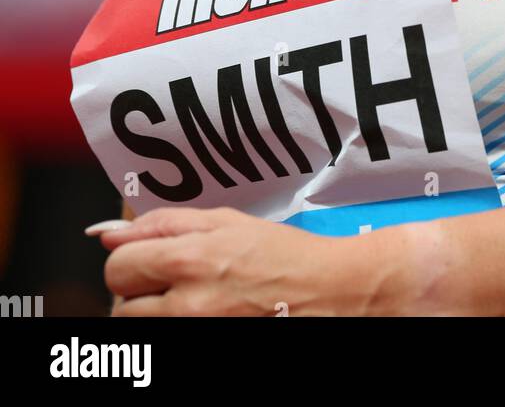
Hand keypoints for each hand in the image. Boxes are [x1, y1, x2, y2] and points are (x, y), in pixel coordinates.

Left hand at [97, 206, 358, 316]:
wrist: (325, 293)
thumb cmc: (281, 253)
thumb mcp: (224, 221)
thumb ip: (163, 224)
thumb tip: (110, 232)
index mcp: (189, 260)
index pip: (117, 266)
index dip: (129, 259)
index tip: (147, 259)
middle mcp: (186, 305)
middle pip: (121, 306)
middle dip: (138, 291)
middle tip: (170, 280)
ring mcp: (195, 333)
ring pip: (140, 329)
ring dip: (153, 313)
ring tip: (188, 298)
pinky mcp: (204, 353)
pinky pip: (166, 342)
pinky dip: (174, 326)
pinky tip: (203, 313)